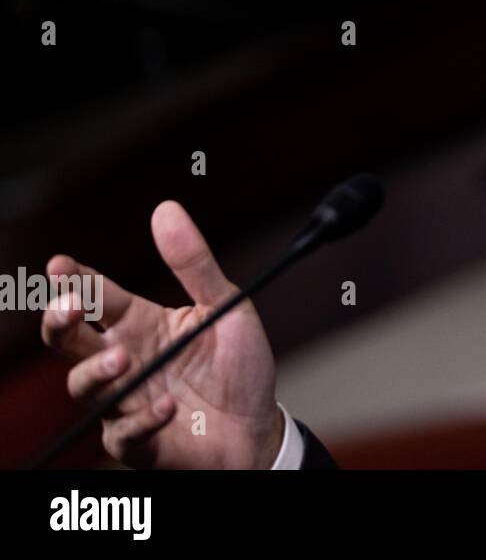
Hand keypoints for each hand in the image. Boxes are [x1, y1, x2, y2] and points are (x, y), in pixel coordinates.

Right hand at [41, 200, 282, 467]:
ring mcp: (127, 402)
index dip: (76, 280)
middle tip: (69, 308)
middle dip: (60, 322)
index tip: (60, 265)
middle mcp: (126, 360)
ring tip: (124, 358)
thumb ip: (195, 264)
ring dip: (97, 371)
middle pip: (70, 342)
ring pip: (84, 387)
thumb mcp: (228, 307)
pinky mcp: (139, 442)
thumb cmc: (239, 367)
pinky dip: (141, 419)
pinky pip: (124, 434)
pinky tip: (166, 405)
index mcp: (142, 324)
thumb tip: (166, 210)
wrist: (259, 427)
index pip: (99, 297)